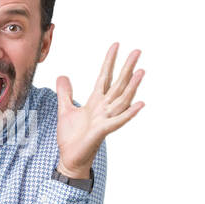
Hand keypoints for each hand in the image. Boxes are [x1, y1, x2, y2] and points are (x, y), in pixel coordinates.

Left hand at [56, 43, 144, 178]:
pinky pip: (119, 120)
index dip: (109, 61)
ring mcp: (106, 119)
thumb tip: (63, 76)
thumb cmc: (71, 137)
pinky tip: (140, 104)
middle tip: (137, 51)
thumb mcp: (65, 109)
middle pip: (118, 84)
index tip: (116, 45)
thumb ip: (65, 92)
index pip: (104, 77)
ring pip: (122, 99)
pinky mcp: (103, 130)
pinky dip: (130, 113)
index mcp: (96, 102)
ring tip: (141, 71)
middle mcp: (104, 108)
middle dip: (126, 67)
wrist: (70, 158)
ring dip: (132, 86)